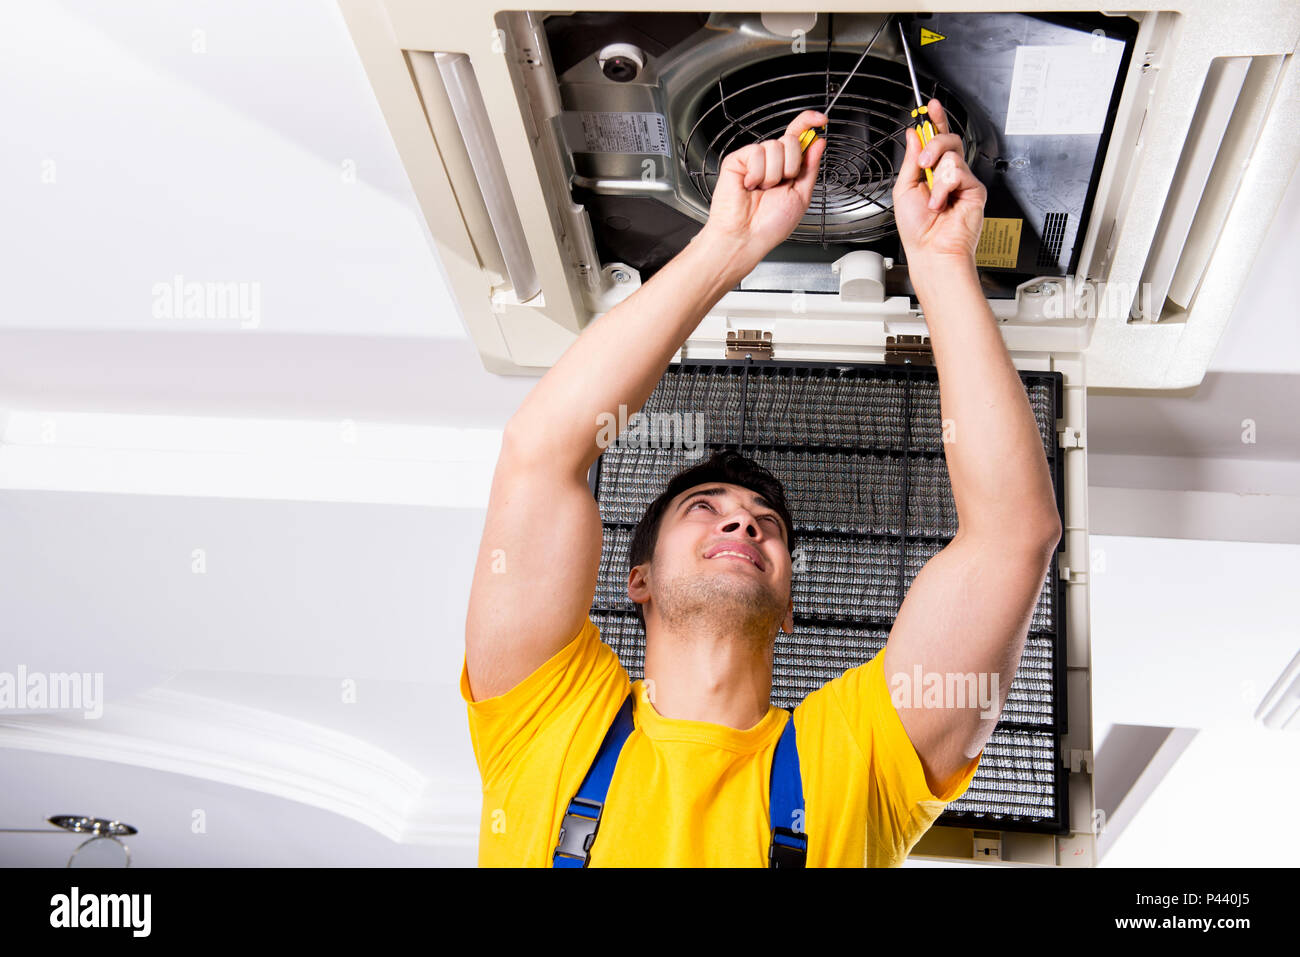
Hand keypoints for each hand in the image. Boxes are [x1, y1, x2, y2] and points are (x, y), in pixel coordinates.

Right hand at [696, 110, 827, 277]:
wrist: (747, 237)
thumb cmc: (770, 225)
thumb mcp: (801, 196)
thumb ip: (810, 167)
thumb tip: (818, 143)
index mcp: (787, 167)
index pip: (798, 136)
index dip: (809, 122)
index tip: (821, 119)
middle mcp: (772, 161)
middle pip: (791, 140)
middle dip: (792, 165)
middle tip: (780, 185)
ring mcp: (754, 159)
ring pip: (775, 146)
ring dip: (774, 174)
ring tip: (763, 189)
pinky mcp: (737, 160)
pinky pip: (757, 152)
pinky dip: (757, 174)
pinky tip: (750, 186)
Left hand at [892, 99, 986, 267]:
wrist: (932, 250)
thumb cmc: (917, 229)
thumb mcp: (903, 189)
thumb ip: (911, 160)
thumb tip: (913, 135)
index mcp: (930, 173)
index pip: (935, 139)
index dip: (934, 121)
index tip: (930, 107)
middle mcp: (947, 174)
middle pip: (948, 139)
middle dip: (934, 144)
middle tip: (924, 163)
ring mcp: (962, 181)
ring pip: (953, 154)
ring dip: (936, 176)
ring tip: (932, 198)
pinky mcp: (975, 188)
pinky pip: (960, 171)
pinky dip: (946, 187)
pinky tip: (942, 203)